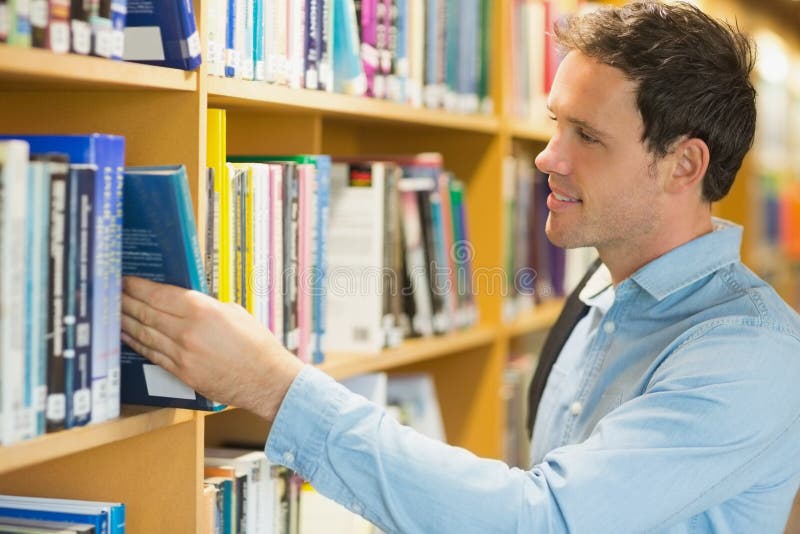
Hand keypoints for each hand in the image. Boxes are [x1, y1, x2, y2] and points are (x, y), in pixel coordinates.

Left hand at [120, 276, 303, 420]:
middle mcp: (188, 332)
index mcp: (203, 311)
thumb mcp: (234, 313)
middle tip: (112, 293)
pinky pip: (153, 354)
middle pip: (146, 313)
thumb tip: (187, 303)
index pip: (159, 294)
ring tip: (114, 312)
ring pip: (145, 334)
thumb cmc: (257, 346)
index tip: (126, 280)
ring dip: (126, 322)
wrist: (267, 380)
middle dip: (126, 301)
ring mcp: (182, 354)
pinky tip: (129, 335)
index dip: (138, 287)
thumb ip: (207, 307)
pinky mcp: (182, 373)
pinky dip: (138, 343)